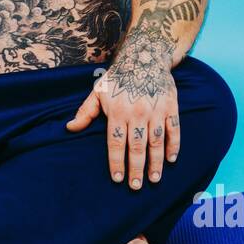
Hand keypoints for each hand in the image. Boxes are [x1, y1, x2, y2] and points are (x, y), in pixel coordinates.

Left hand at [66, 58, 179, 189]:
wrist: (145, 57)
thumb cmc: (118, 77)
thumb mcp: (98, 92)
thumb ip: (85, 112)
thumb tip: (69, 128)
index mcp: (117, 112)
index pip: (116, 143)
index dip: (116, 162)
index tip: (117, 179)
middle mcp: (137, 113)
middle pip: (137, 147)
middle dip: (136, 169)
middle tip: (136, 187)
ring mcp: (155, 111)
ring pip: (156, 142)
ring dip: (156, 162)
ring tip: (154, 179)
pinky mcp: (170, 107)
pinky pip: (174, 130)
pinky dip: (174, 145)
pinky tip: (171, 160)